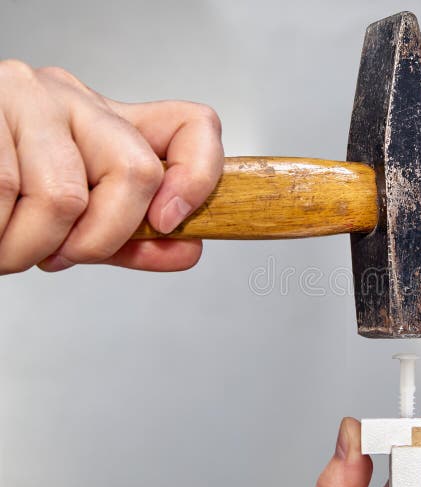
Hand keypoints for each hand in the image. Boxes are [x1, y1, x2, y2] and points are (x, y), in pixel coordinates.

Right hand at [0, 60, 223, 273]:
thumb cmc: (7, 198)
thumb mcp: (79, 219)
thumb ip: (132, 237)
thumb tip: (189, 250)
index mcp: (111, 123)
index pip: (193, 125)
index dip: (199, 176)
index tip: (171, 223)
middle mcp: (74, 98)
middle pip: (137, 171)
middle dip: (102, 238)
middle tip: (62, 255)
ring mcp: (24, 96)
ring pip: (65, 196)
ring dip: (34, 248)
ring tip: (10, 245)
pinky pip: (3, 194)